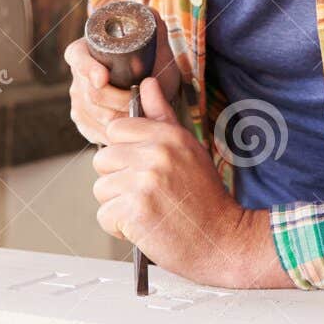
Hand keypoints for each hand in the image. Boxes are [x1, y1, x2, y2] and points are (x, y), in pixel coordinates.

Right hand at [65, 5, 182, 144]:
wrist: (155, 90)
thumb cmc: (153, 65)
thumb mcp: (156, 47)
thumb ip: (155, 27)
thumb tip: (151, 14)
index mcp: (86, 50)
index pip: (77, 57)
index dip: (88, 69)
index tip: (103, 79)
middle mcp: (78, 76)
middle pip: (89, 92)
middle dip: (115, 100)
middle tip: (139, 102)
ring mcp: (78, 99)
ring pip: (93, 114)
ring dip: (118, 117)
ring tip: (139, 114)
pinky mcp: (83, 121)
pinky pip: (94, 131)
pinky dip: (113, 133)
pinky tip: (129, 129)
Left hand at [91, 79, 290, 289]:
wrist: (222, 240)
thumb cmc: (205, 198)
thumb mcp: (188, 149)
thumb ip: (162, 116)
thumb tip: (147, 83)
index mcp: (168, 136)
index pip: (116, 129)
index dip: (125, 152)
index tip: (144, 168)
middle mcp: (156, 154)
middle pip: (102, 160)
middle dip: (119, 180)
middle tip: (148, 194)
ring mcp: (144, 182)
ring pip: (101, 189)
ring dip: (118, 206)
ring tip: (149, 211)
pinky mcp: (135, 211)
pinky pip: (104, 216)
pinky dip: (120, 228)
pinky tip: (145, 227)